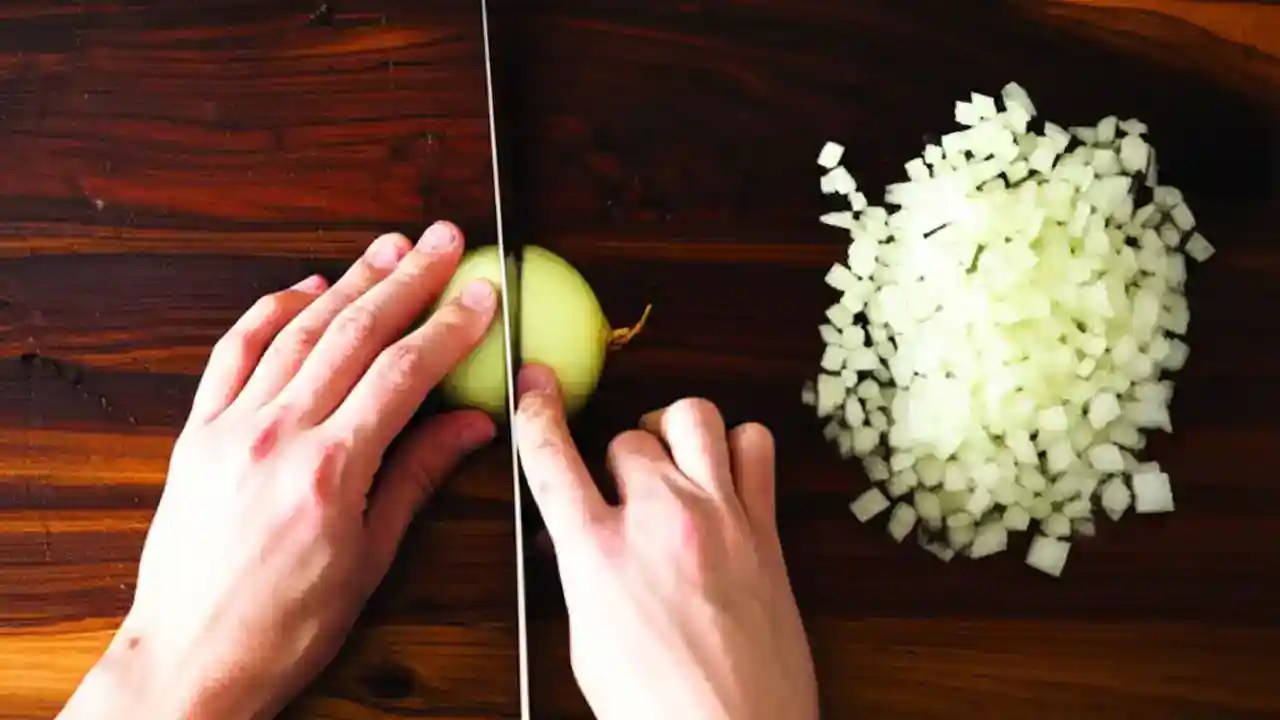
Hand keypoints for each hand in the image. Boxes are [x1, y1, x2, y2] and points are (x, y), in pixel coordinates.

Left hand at [59, 223, 499, 719]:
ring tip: (388, 248)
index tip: (480, 294)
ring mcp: (231, 427)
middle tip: (441, 239)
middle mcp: (278, 435)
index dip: (449, 326)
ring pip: (299, 330)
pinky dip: (270, 311)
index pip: (404, 372)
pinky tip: (303, 289)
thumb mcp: (371, 557)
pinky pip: (234, 352)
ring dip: (348, 281)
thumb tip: (471, 427)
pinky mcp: (197, 432)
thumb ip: (419, 477)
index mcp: (331, 470)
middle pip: (355, 333)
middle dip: (407, 279)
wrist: (192, 658)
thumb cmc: (285, 625)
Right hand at [514, 365, 818, 719]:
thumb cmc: (658, 708)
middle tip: (623, 494)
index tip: (536, 386)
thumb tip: (583, 538)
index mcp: (599, 554)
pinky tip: (724, 474)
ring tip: (673, 459)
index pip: (552, 456)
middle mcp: (660, 520)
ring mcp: (720, 515)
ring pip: (693, 415)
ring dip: (674, 430)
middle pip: (627, 438)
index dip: (536, 411)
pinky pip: (756, 444)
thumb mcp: (587, 641)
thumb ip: (584, 571)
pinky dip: (736, 446)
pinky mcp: (765, 528)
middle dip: (618, 460)